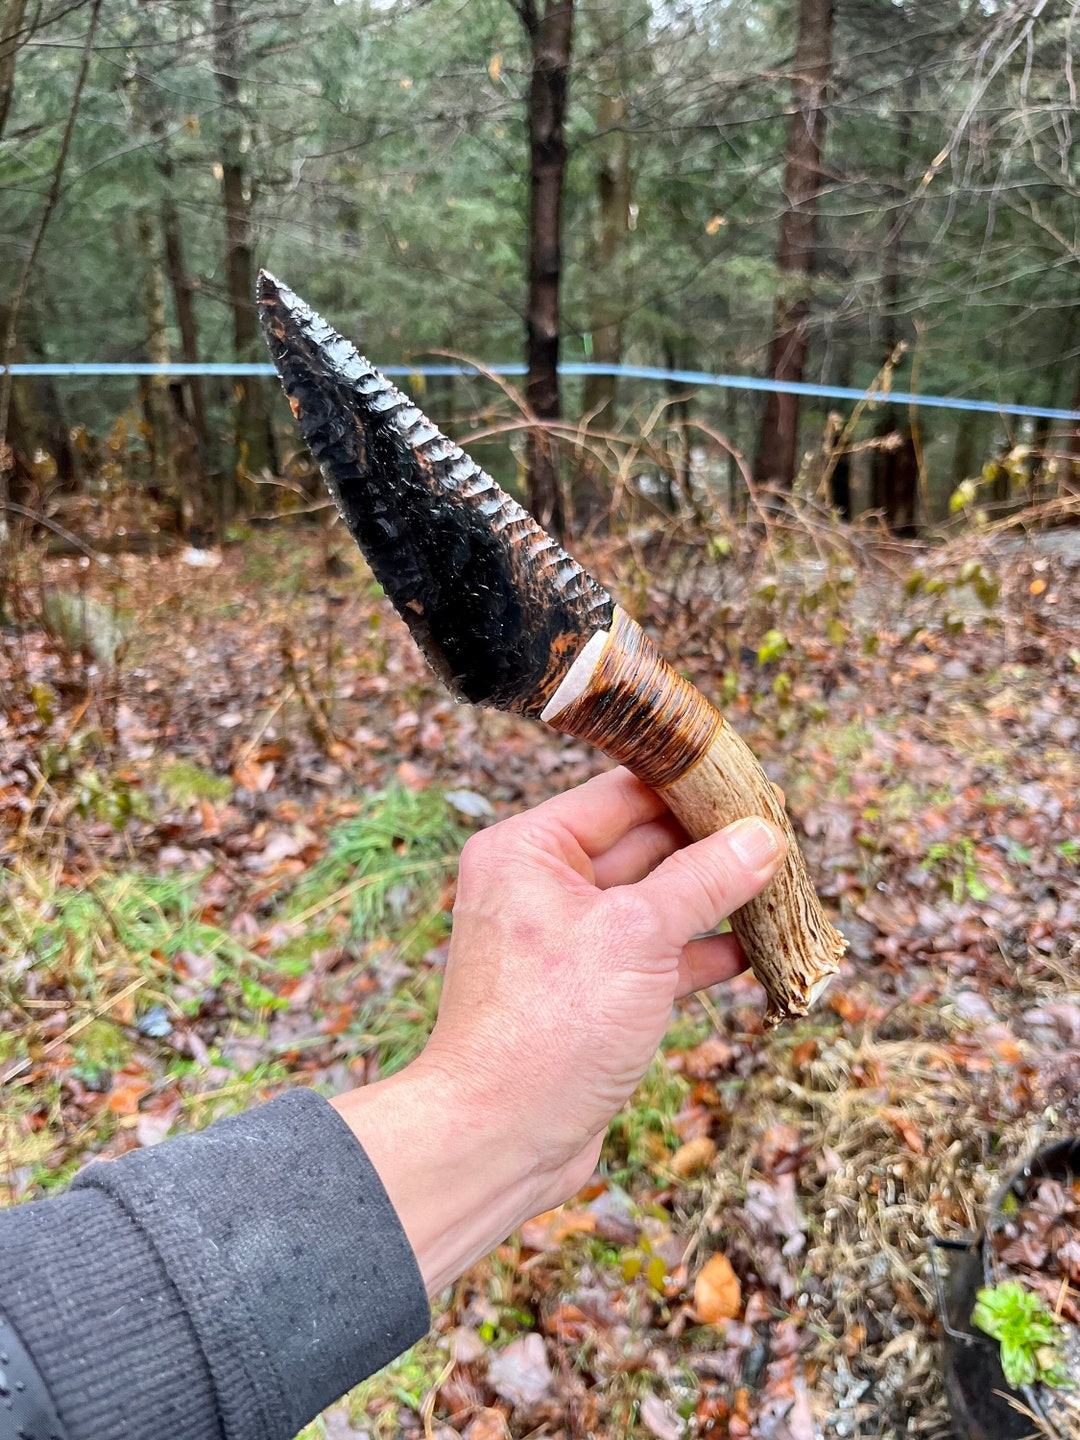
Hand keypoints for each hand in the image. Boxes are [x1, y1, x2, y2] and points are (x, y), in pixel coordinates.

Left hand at [333, 768, 785, 1292]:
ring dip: (715, 902)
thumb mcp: (638, 935)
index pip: (622, 793)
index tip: (755, 787)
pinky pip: (653, 956)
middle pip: (643, 845)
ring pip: (655, 905)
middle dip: (712, 847)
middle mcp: (541, 886)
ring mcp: (565, 943)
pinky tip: (754, 952)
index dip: (690, 788)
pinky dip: (700, 954)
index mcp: (530, 849)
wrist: (498, 1139)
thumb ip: (704, 879)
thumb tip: (763, 836)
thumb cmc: (551, 1025)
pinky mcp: (588, 994)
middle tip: (783, 841)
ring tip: (782, 893)